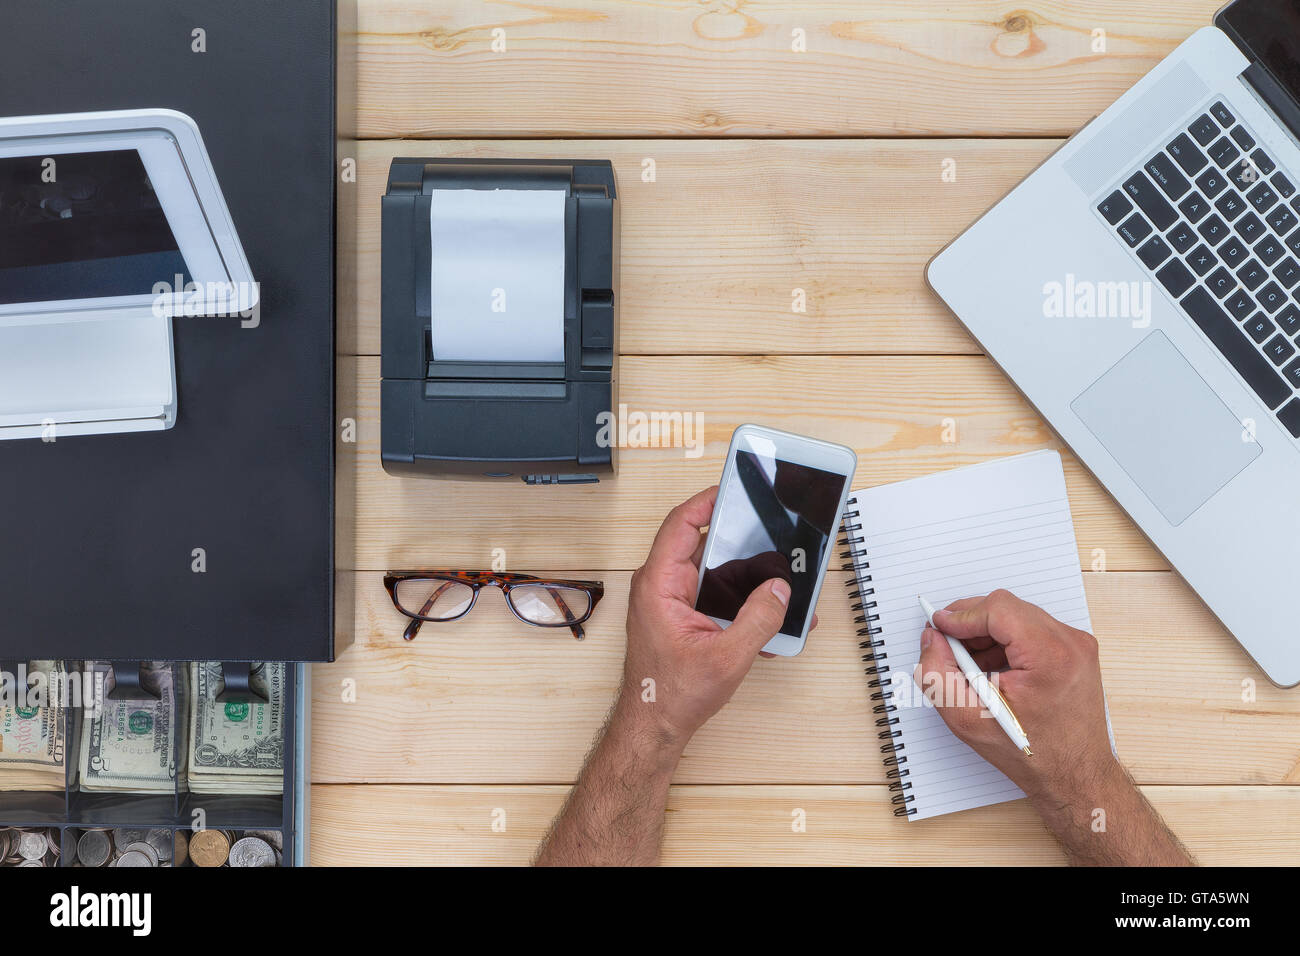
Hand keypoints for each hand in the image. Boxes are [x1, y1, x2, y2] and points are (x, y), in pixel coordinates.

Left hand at [621, 486, 797, 749]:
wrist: (654, 726)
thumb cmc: (670, 694)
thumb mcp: (726, 658)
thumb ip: (757, 620)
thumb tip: (780, 591)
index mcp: (659, 584)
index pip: (680, 524)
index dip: (707, 500)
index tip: (734, 488)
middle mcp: (662, 586)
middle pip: (703, 543)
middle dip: (739, 538)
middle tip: (770, 529)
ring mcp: (672, 600)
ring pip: (713, 570)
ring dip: (746, 575)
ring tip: (780, 578)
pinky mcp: (684, 615)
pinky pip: (716, 594)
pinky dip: (741, 600)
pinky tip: (768, 616)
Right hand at [915, 589, 1118, 806]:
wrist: (1075, 776)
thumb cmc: (1030, 752)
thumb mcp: (966, 717)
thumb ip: (937, 671)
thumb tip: (933, 637)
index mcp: (1050, 656)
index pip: (998, 609)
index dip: (962, 614)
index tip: (939, 625)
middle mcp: (1070, 644)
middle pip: (1008, 609)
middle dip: (971, 622)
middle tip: (946, 642)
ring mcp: (1077, 646)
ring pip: (1019, 617)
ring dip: (987, 632)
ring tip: (968, 662)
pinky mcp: (1076, 652)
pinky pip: (1032, 630)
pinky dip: (1006, 641)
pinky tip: (991, 667)